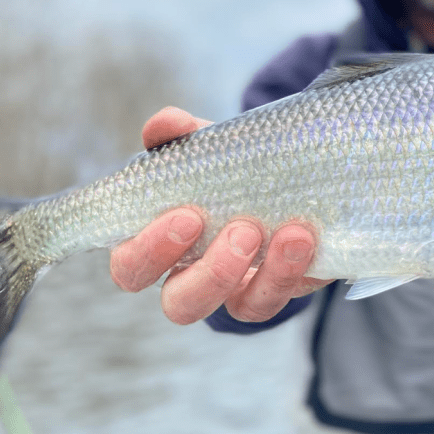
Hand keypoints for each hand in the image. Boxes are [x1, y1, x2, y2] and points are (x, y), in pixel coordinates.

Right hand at [109, 106, 330, 324]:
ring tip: (282, 234)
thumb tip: (165, 123)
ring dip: (263, 274)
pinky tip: (302, 238)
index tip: (187, 216)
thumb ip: (180, 134)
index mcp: (159, 245)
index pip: (131, 267)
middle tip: (241, 231)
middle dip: (209, 272)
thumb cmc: (226, 170)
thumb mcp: (205, 149)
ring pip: (233, 310)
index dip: (150, 251)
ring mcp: (236, 291)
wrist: (283, 180)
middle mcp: (193, 277)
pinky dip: (289, 270)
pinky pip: (275, 300)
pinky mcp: (273, 292)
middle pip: (179, 304)